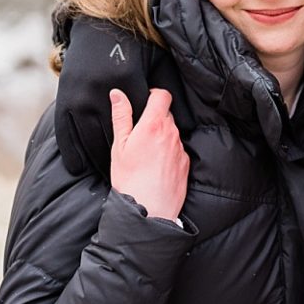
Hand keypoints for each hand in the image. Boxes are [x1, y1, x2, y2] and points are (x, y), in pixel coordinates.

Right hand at [109, 87, 188, 221]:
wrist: (148, 209)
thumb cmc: (129, 178)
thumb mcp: (119, 145)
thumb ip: (121, 116)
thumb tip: (118, 94)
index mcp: (154, 125)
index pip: (163, 95)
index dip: (154, 95)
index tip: (144, 102)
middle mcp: (172, 133)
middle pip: (167, 114)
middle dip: (154, 118)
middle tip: (139, 132)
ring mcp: (181, 148)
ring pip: (172, 132)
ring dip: (161, 136)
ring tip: (145, 152)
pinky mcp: (186, 162)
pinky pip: (177, 149)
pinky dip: (168, 151)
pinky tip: (156, 164)